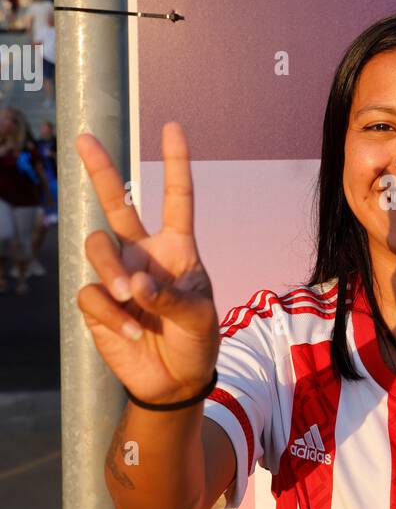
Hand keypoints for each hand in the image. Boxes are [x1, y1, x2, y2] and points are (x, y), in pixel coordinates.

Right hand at [76, 122, 219, 403]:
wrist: (176, 381)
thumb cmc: (196, 340)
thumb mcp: (198, 317)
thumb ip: (169, 297)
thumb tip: (134, 282)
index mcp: (177, 247)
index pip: (177, 198)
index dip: (175, 163)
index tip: (173, 127)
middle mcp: (143, 253)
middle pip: (117, 203)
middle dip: (101, 170)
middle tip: (85, 138)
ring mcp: (117, 275)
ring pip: (96, 246)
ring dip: (109, 268)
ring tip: (130, 294)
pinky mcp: (99, 303)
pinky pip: (91, 294)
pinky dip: (110, 312)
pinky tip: (131, 331)